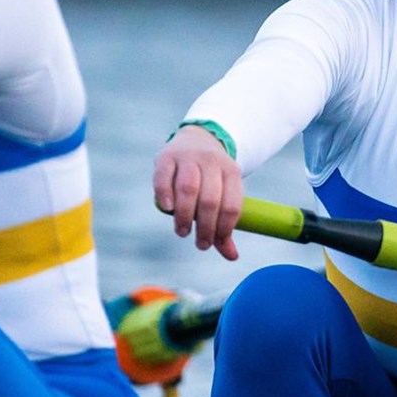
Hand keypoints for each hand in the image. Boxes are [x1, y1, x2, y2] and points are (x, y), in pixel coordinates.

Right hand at [152, 126, 242, 259]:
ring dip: (185, 215)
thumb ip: (224, 225)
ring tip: (182, 232)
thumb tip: (232, 256)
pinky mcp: (166, 156)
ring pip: (189, 188)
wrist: (196, 139)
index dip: (223, 229)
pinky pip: (164, 176)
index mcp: (231, 171)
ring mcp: (189, 157)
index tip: (213, 243)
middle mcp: (212, 161)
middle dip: (205, 227)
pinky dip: (165, 194)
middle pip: (210, 200)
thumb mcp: (224, 194)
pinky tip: (167, 208)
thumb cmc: (211, 178)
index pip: (232, 205)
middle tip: (199, 244)